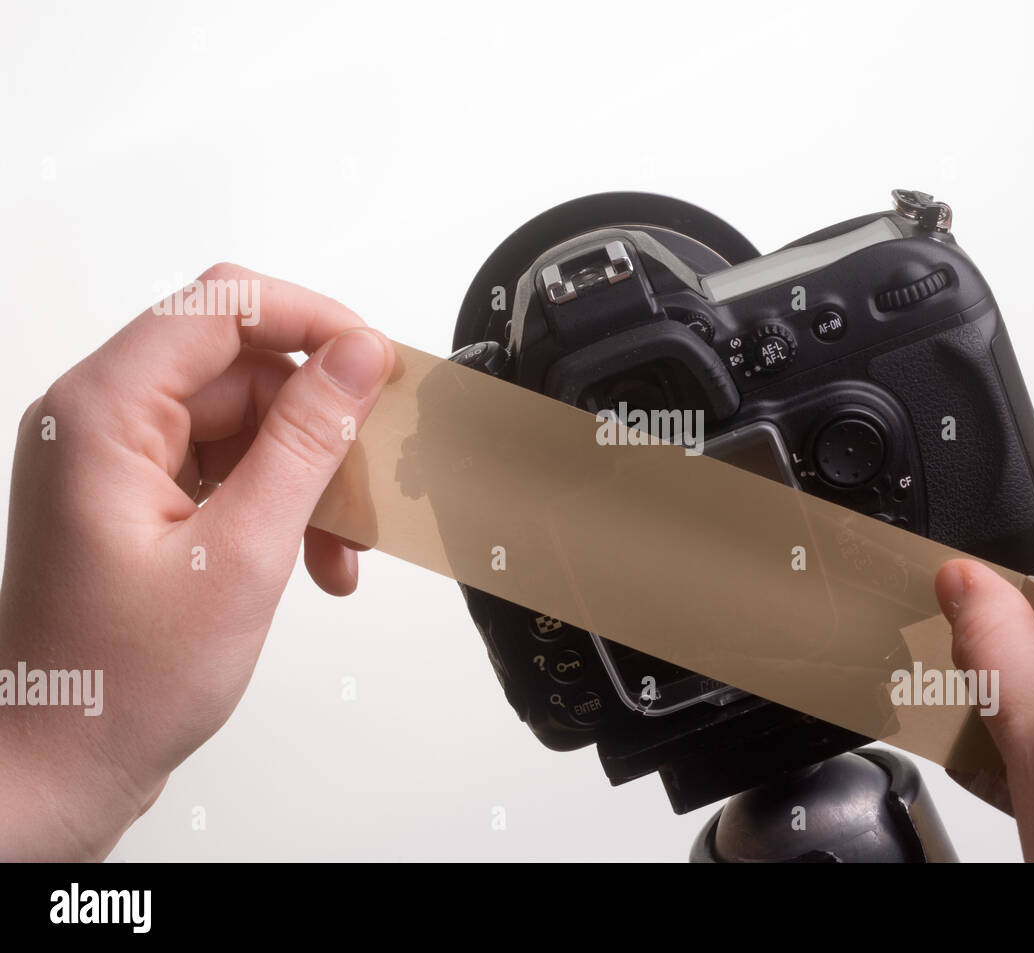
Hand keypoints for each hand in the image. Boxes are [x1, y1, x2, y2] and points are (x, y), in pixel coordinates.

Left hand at [0, 264, 394, 859]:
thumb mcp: (243, 554)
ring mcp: (118, 460)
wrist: (58, 768)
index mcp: (104, 411)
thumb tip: (358, 358)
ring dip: (309, 477)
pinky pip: (231, 466)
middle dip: (320, 426)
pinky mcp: (138, 497)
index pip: (224, 305)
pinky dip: (281, 506)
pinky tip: (315, 562)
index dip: (314, 322)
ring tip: (341, 549)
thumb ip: (307, 442)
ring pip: (248, 421)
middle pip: (243, 368)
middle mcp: (102, 420)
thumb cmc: (116, 683)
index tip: (379, 367)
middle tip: (371, 482)